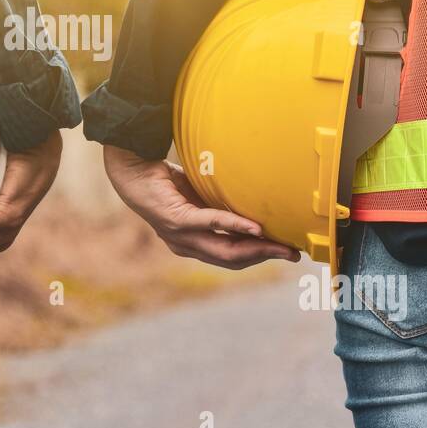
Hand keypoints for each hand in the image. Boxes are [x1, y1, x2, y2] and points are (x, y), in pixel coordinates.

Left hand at [103, 144, 299, 268]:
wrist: (133, 167)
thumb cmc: (166, 180)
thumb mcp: (201, 197)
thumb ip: (223, 206)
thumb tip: (255, 203)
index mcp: (192, 244)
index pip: (231, 258)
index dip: (259, 258)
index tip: (286, 253)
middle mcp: (186, 246)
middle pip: (233, 260)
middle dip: (265, 258)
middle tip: (293, 254)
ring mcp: (180, 235)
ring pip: (225, 250)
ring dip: (257, 248)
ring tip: (281, 246)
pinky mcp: (176, 219)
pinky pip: (212, 224)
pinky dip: (235, 226)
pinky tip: (255, 228)